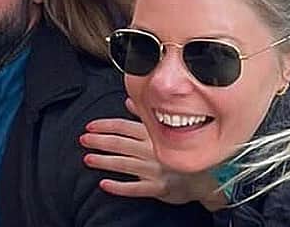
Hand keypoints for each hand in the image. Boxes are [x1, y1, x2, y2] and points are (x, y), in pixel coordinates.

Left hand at [81, 99, 222, 207]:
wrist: (206, 178)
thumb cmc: (183, 152)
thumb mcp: (167, 130)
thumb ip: (145, 117)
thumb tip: (129, 102)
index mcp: (153, 135)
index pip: (124, 127)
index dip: (105, 125)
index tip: (90, 126)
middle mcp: (152, 150)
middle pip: (120, 143)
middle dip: (99, 141)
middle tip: (83, 140)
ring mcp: (155, 169)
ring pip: (124, 164)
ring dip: (104, 161)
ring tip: (88, 159)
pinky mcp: (158, 188)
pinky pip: (136, 188)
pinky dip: (119, 187)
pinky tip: (105, 184)